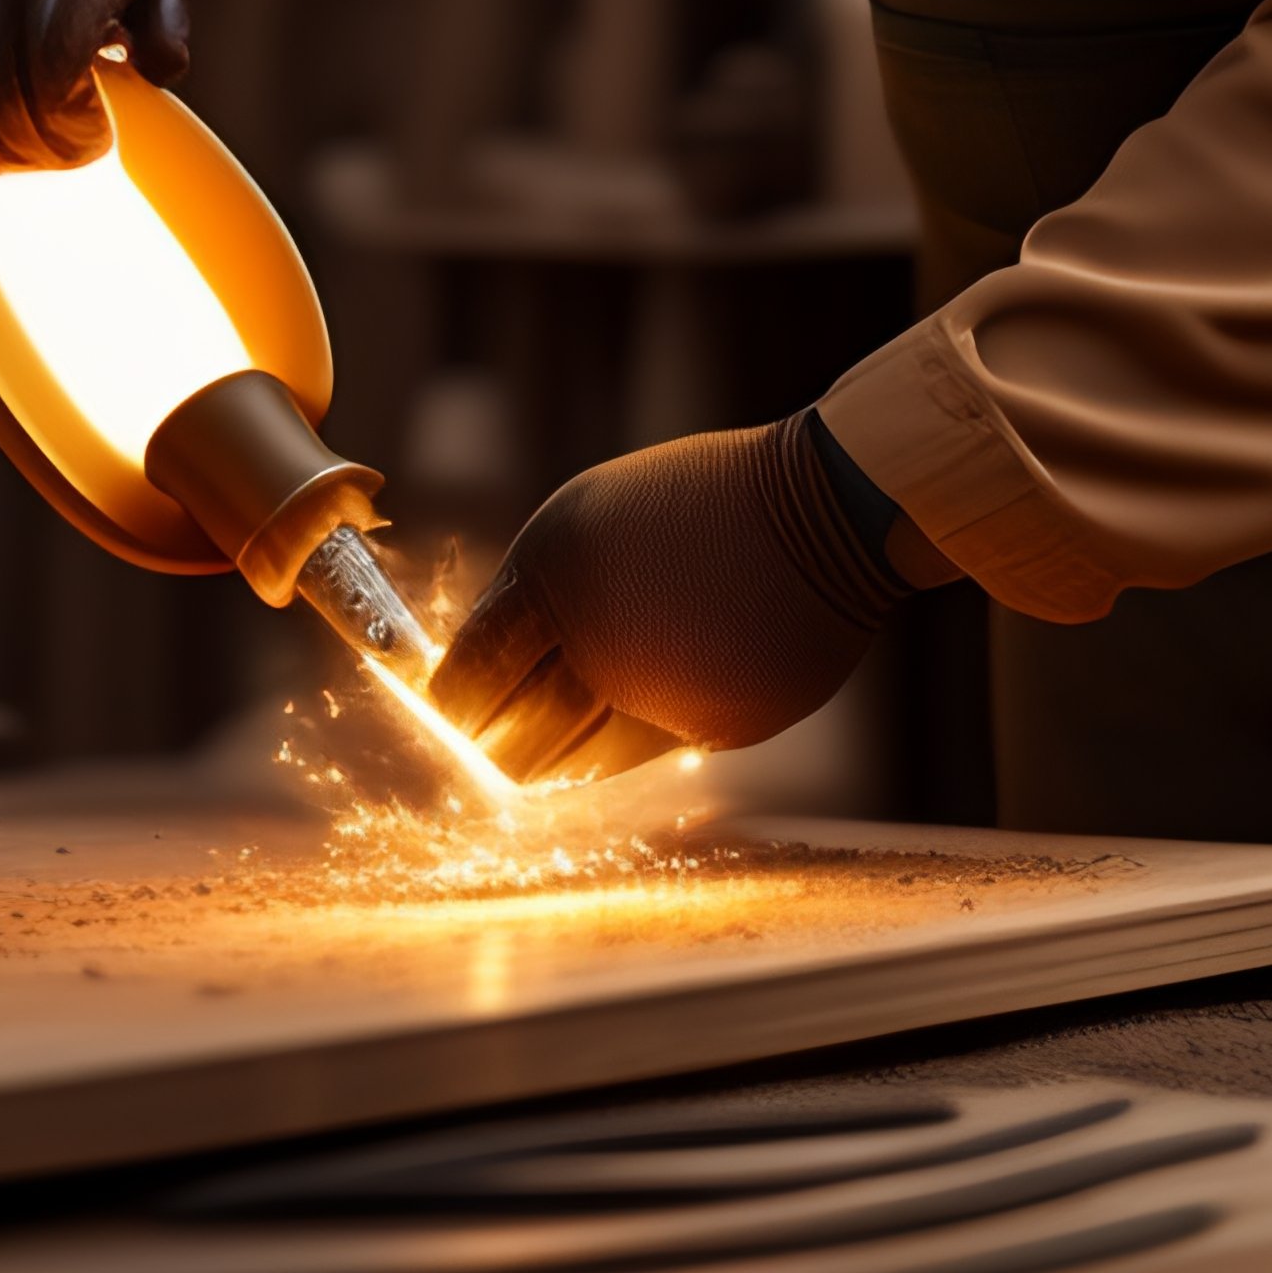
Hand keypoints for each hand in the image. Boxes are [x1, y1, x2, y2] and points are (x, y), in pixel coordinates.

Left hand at [429, 410, 933, 781]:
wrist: (820, 510)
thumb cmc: (688, 506)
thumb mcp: (588, 520)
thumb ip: (530, 596)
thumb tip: (468, 670)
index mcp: (558, 571)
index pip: (471, 670)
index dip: (452, 700)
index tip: (451, 707)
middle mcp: (602, 638)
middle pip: (510, 737)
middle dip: (493, 741)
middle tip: (491, 737)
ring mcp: (661, 690)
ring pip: (571, 766)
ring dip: (554, 753)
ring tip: (562, 724)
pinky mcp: (713, 727)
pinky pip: (641, 755)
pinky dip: (626, 740)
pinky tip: (637, 705)